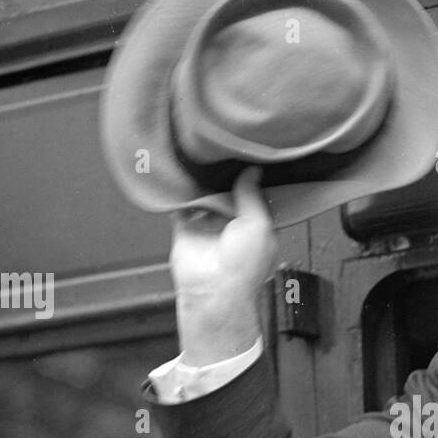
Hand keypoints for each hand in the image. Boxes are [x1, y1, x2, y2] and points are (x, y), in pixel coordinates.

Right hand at [169, 166, 278, 365]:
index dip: (250, 176)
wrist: (213, 291)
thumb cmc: (243, 266)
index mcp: (255, 224)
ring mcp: (208, 224)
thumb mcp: (258, 224)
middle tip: (220, 145)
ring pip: (203, 193)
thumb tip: (252, 171)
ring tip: (199, 152)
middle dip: (224, 173)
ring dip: (200, 179)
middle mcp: (232, 223)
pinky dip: (178, 190)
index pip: (254, 193)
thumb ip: (253, 195)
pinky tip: (179, 172)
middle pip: (227, 190)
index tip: (246, 152)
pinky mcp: (186, 227)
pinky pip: (180, 203)